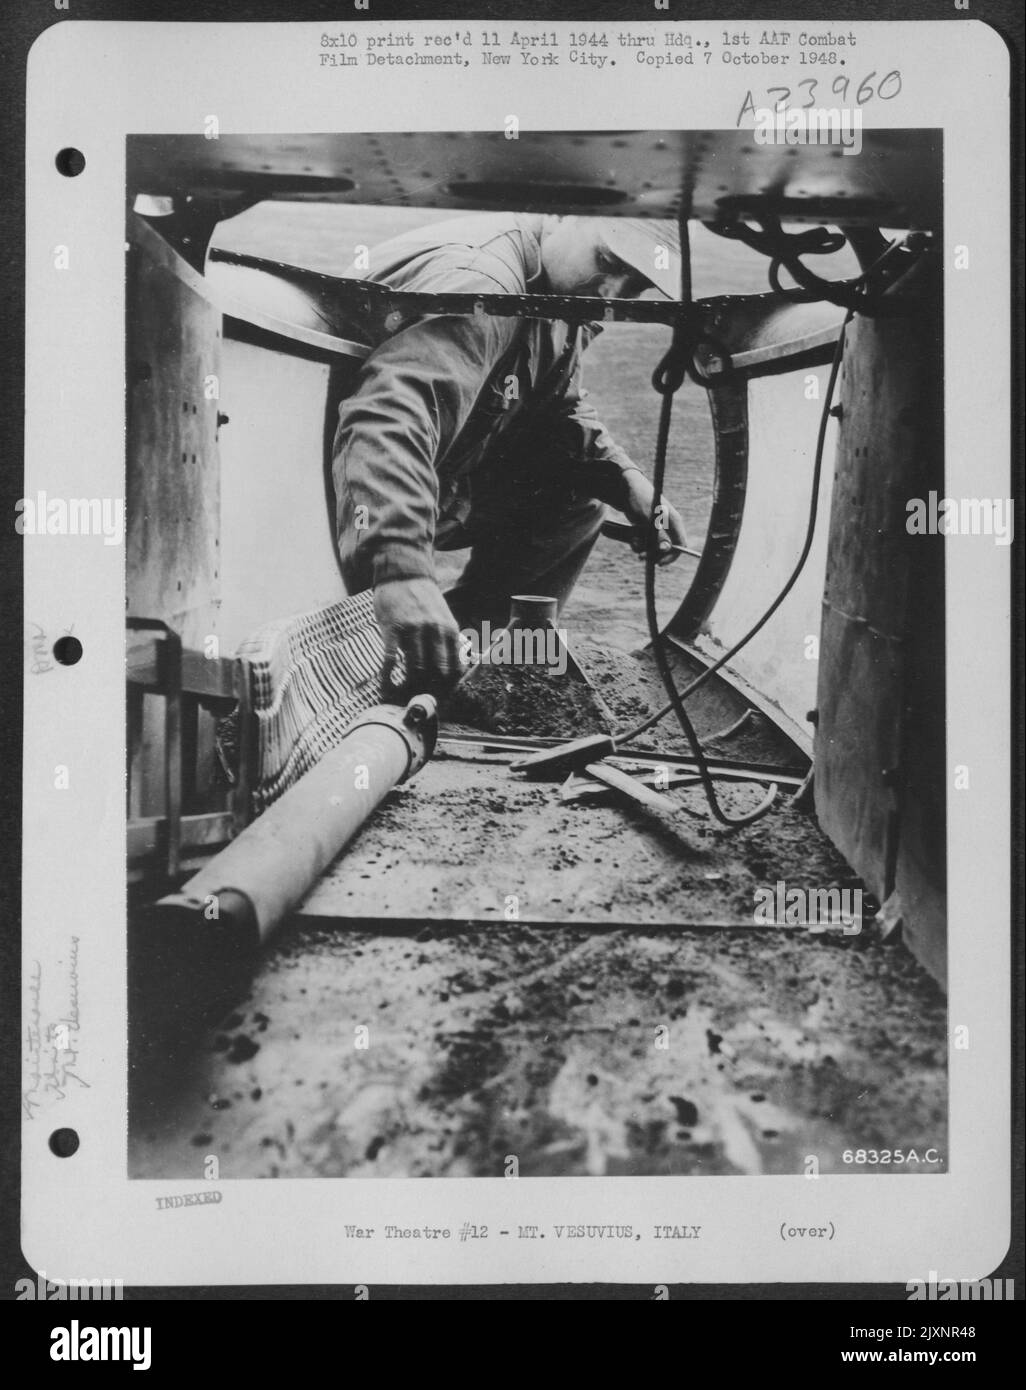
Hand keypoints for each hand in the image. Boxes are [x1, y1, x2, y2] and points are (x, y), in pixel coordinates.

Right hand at [374, 578, 464, 700]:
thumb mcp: (443, 617)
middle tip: (418, 697)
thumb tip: (452, 668)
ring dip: (408, 686)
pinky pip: (391, 660)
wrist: (403, 573)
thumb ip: (447, 640)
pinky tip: (384, 685)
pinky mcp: (392, 629)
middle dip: (429, 689)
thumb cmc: (422, 599)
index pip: (454, 668)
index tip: (438, 695)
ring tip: (401, 694)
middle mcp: (434, 631)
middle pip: (437, 672)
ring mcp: (413, 630)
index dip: (447, 687)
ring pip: (415, 669)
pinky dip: (387, 677)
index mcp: (450, 630)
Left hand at [620, 469, 687, 566]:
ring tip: (633, 540)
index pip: (680, 544)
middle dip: (653, 554)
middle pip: (666, 548)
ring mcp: (658, 527)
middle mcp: (668, 525)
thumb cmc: (640, 499)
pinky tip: (632, 536)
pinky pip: (646, 541)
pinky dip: (639, 542)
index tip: (659, 563)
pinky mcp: (648, 528)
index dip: (671, 556)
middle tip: (641, 556)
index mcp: (674, 521)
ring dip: (643, 548)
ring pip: (654, 546)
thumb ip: (658, 534)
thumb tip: (666, 549)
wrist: (626, 488)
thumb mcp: (648, 518)